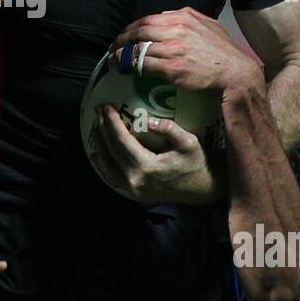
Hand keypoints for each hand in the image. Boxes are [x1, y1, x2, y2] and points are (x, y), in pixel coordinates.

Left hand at [88, 104, 223, 205]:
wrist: (203, 189)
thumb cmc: (197, 162)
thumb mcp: (189, 142)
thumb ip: (170, 129)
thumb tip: (149, 120)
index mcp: (148, 167)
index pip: (122, 141)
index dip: (112, 122)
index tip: (106, 106)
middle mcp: (136, 180)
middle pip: (112, 151)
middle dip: (102, 129)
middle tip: (98, 111)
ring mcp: (133, 189)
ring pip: (107, 165)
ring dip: (99, 145)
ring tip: (96, 127)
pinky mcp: (134, 193)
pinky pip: (112, 176)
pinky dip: (103, 163)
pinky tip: (99, 151)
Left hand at [114, 7, 263, 98]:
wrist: (235, 72)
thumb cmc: (224, 51)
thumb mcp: (209, 25)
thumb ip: (189, 18)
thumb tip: (169, 14)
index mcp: (184, 17)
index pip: (149, 18)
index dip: (132, 27)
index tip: (126, 34)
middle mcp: (176, 30)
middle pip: (140, 31)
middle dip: (123, 39)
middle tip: (114, 46)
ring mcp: (173, 49)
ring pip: (139, 48)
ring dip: (122, 54)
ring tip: (114, 59)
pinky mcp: (172, 68)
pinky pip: (144, 65)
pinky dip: (131, 66)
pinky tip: (125, 69)